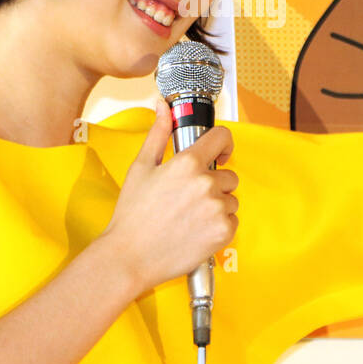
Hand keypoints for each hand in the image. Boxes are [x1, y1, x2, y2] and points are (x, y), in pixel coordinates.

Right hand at [98, 101, 238, 292]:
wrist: (130, 256)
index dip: (223, 144)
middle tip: (189, 198)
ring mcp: (217, 209)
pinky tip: (196, 231)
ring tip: (190, 217)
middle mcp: (206, 184)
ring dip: (217, 206)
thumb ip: (158, 134)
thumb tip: (163, 107)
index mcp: (187, 163)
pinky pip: (232, 221)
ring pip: (231, 200)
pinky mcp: (223, 232)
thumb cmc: (132, 214)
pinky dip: (219, 226)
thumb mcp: (140, 168)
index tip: (221, 153)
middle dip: (214, 183)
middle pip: (229, 175)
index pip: (222, 138)